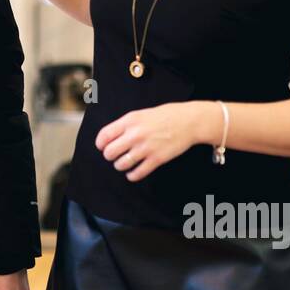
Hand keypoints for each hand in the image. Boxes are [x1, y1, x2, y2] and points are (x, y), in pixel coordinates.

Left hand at [96, 101, 212, 181]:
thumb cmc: (165, 116)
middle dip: (110, 156)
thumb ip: (125, 125)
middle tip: (114, 155)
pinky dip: (132, 175)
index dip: (100, 144)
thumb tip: (109, 138)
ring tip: (124, 163)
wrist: (188, 121)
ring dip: (120, 166)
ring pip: (121, 164)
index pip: (104, 136)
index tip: (102, 147)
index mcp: (129, 121)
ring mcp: (146, 148)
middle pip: (109, 152)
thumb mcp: (140, 114)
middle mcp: (135, 134)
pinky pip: (137, 173)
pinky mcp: (157, 159)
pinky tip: (132, 173)